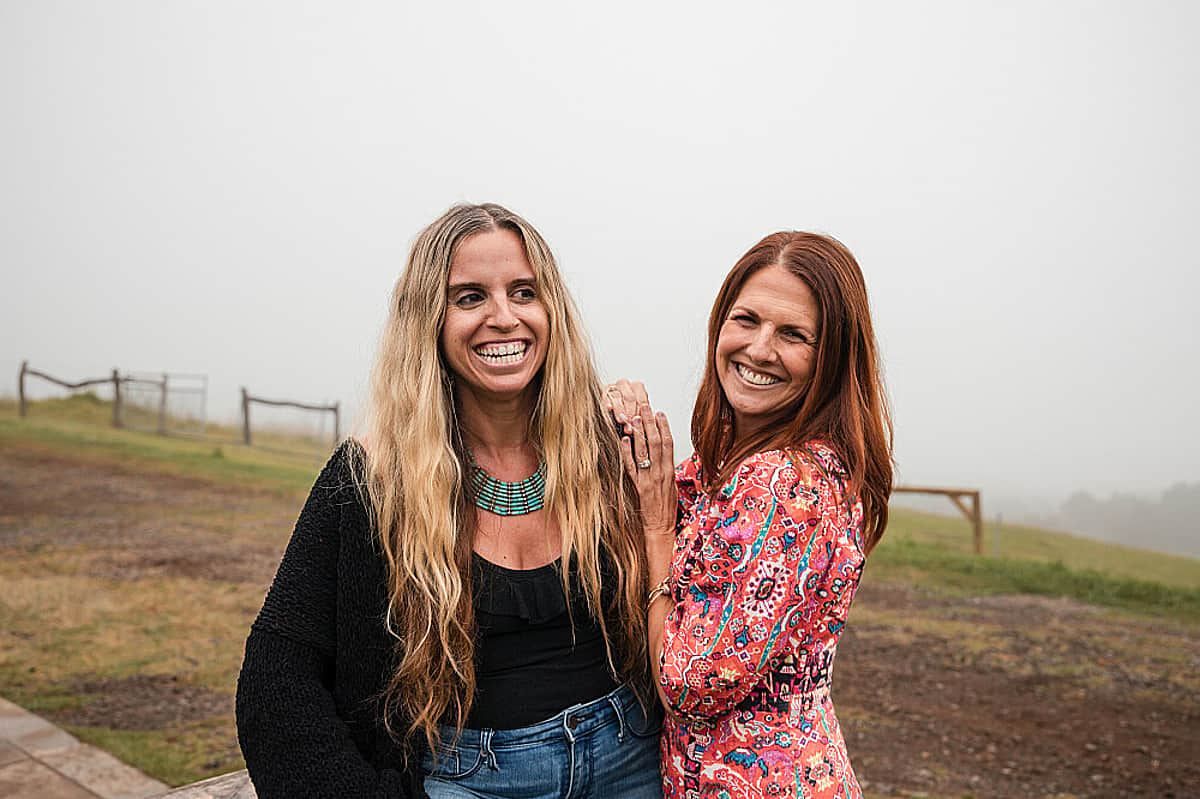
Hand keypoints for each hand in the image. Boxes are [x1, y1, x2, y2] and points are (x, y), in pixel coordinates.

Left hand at [604, 380, 676, 537]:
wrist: (661, 526)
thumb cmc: (667, 507)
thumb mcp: (672, 484)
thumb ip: (667, 467)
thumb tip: (663, 451)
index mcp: (669, 471)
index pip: (668, 444)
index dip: (664, 427)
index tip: (659, 413)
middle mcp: (660, 473)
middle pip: (656, 443)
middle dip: (650, 424)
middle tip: (645, 407)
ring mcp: (648, 479)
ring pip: (644, 452)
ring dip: (639, 433)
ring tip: (635, 417)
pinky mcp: (638, 487)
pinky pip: (631, 467)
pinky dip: (627, 453)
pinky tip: (624, 440)